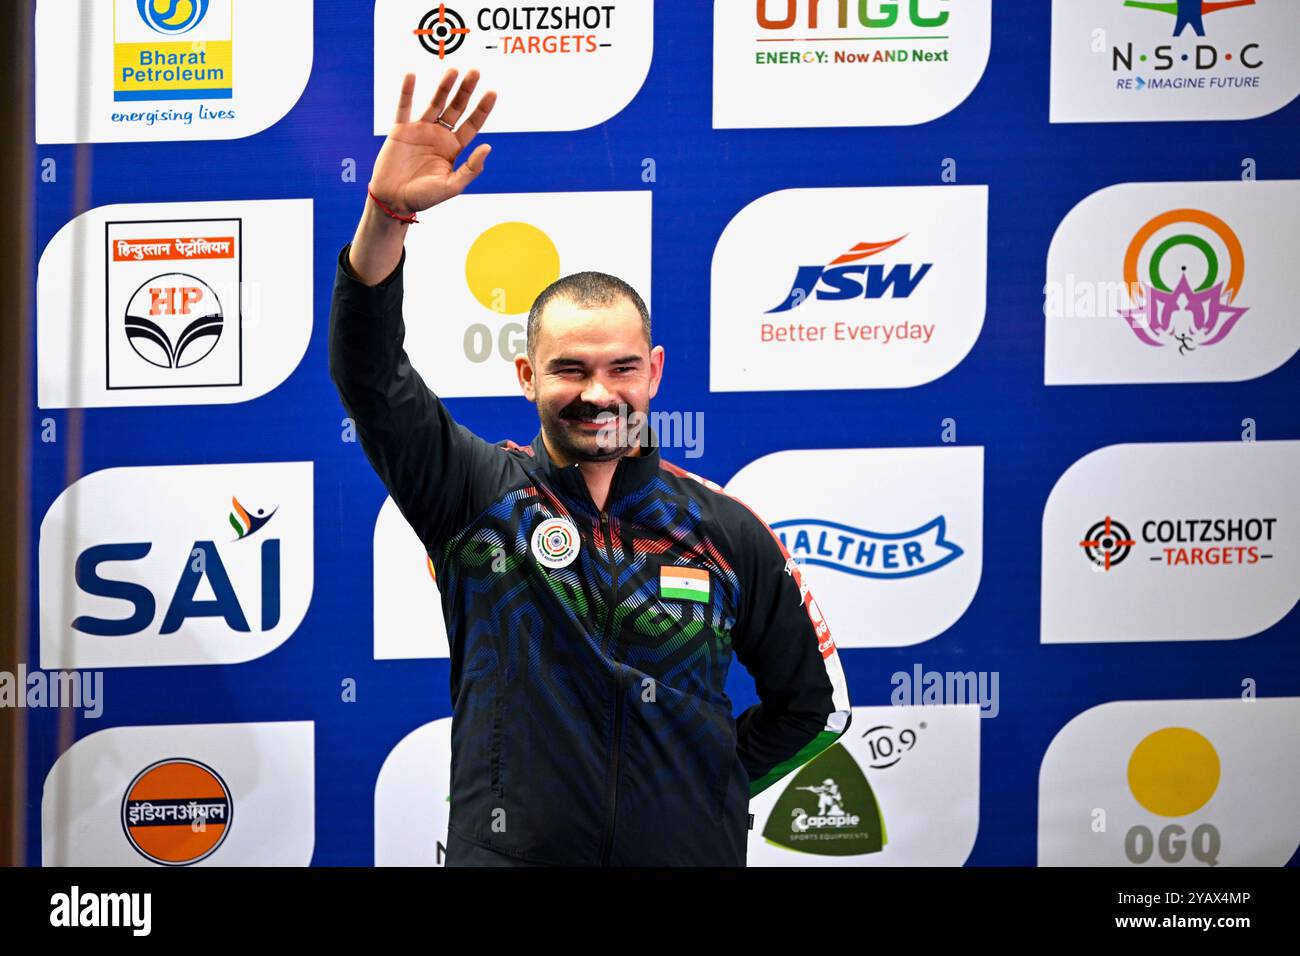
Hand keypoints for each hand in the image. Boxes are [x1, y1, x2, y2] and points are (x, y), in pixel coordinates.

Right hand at [370, 69, 497, 214]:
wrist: (393, 200)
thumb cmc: (424, 197)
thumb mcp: (452, 186)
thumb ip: (471, 168)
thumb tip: (488, 147)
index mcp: (454, 148)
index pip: (472, 124)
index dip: (482, 108)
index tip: (492, 92)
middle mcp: (439, 135)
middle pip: (456, 108)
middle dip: (466, 90)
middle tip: (475, 72)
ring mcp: (420, 130)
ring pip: (434, 103)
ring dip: (444, 87)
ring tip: (453, 70)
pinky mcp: (401, 130)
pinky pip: (404, 107)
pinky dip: (407, 92)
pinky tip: (412, 76)